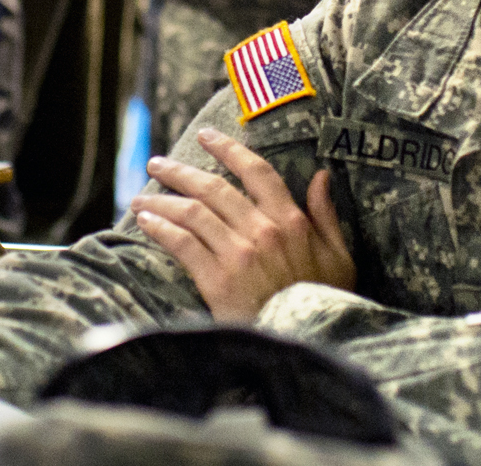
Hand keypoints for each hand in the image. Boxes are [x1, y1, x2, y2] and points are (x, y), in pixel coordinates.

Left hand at [130, 127, 353, 321]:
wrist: (308, 344)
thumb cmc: (325, 302)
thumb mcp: (339, 257)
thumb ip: (326, 214)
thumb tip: (321, 176)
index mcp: (291, 220)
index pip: (255, 171)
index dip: (229, 148)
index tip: (207, 136)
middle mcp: (262, 230)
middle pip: (213, 187)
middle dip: (180, 171)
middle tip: (157, 163)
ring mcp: (238, 254)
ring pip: (192, 212)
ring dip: (162, 200)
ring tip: (142, 196)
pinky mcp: (217, 280)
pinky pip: (182, 244)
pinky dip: (161, 228)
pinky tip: (145, 221)